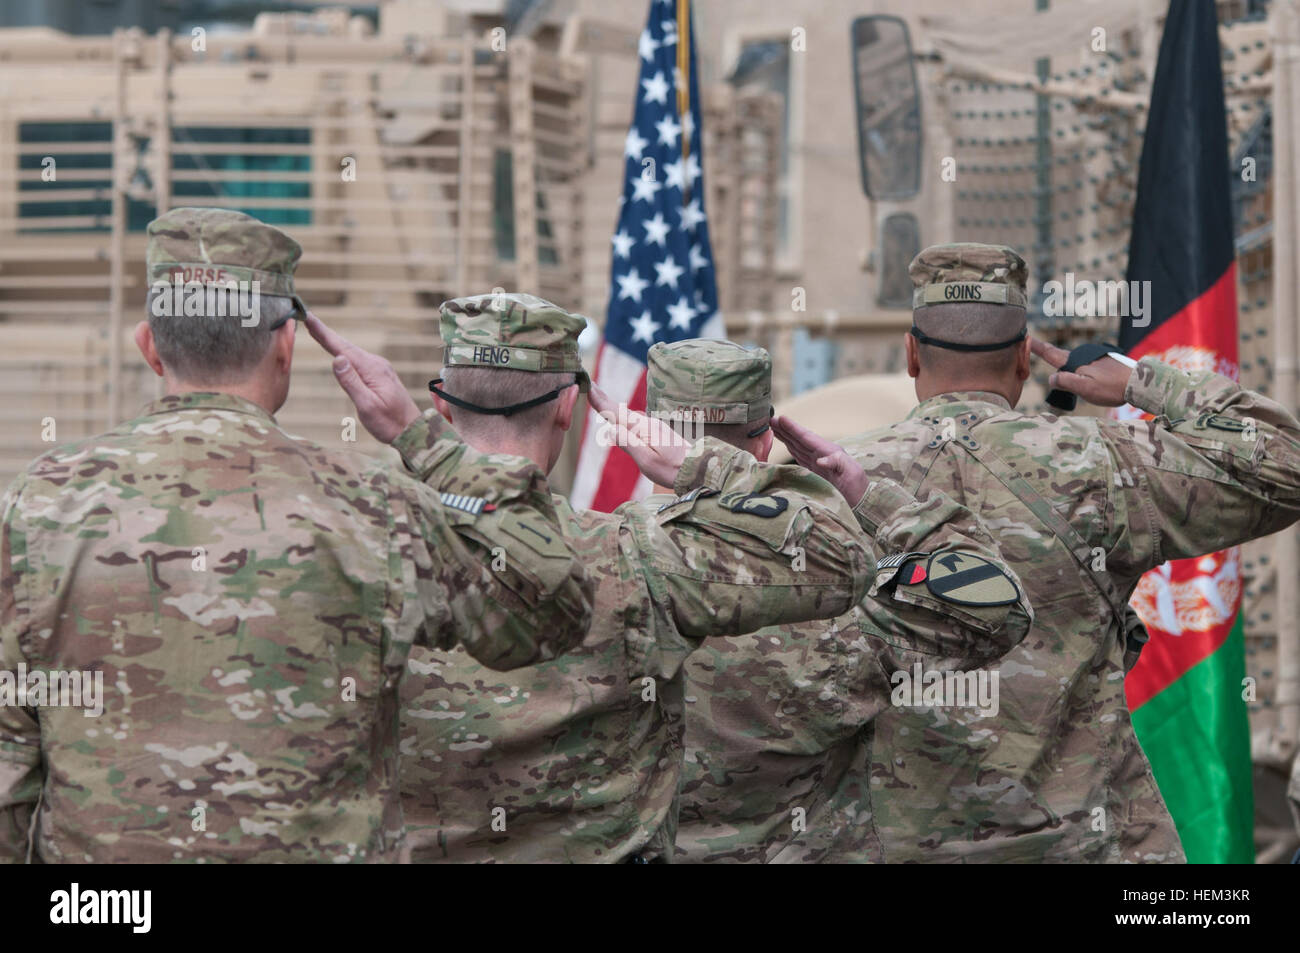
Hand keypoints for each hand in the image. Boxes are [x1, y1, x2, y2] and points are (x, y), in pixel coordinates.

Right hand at [305, 312, 420, 442]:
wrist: (412, 430)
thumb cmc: (390, 423)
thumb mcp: (367, 406)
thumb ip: (351, 382)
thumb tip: (337, 358)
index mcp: (372, 369)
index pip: (342, 348)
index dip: (323, 334)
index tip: (309, 317)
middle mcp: (377, 364)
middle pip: (346, 346)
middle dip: (326, 333)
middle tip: (308, 318)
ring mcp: (380, 368)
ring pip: (352, 352)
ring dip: (334, 341)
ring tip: (318, 330)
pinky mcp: (380, 375)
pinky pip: (358, 359)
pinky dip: (345, 351)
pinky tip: (339, 351)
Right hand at [588, 384, 691, 486]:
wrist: (699, 469)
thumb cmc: (673, 469)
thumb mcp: (647, 461)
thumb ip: (629, 444)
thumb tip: (610, 429)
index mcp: (643, 428)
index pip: (616, 413)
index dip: (601, 401)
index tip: (589, 386)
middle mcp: (648, 424)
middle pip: (621, 411)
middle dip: (604, 400)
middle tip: (590, 386)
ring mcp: (654, 427)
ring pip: (629, 416)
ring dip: (614, 407)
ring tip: (600, 399)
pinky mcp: (658, 433)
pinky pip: (636, 422)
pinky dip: (625, 417)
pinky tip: (622, 419)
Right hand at [771, 415, 868, 506]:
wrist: (861, 502)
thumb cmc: (857, 489)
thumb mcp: (851, 474)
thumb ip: (837, 463)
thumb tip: (820, 459)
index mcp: (828, 451)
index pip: (807, 437)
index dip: (793, 428)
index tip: (781, 418)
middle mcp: (821, 453)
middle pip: (800, 438)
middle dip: (785, 428)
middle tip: (769, 418)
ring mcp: (817, 461)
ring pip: (797, 444)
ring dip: (785, 435)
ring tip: (772, 426)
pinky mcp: (814, 470)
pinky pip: (799, 454)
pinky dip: (790, 447)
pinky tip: (785, 442)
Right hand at [1030, 336, 1133, 407]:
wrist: (1138, 383)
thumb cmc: (1112, 388)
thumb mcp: (1086, 388)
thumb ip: (1066, 381)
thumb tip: (1051, 377)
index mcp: (1075, 362)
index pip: (1050, 353)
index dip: (1036, 346)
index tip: (1025, 337)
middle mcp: (1083, 357)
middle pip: (1060, 357)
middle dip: (1049, 357)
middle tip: (1036, 351)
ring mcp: (1093, 359)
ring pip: (1073, 363)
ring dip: (1066, 368)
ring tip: (1068, 378)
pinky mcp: (1102, 363)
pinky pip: (1083, 365)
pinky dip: (1078, 371)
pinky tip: (1085, 380)